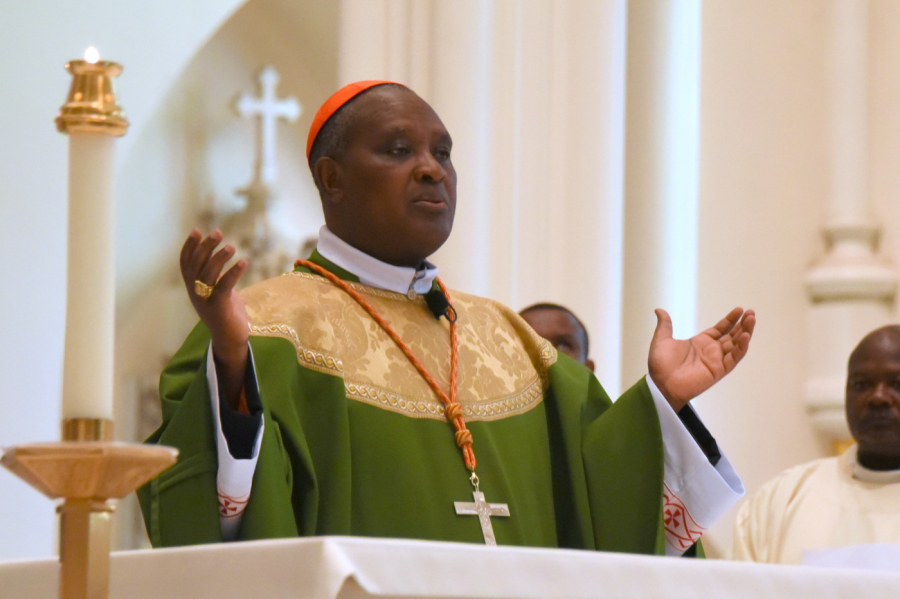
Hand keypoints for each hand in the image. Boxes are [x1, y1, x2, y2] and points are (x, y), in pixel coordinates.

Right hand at [180, 229, 249, 407]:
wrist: (231, 341)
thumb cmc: (227, 314)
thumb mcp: (219, 291)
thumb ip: (216, 275)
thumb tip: (220, 254)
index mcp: (193, 288)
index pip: (185, 264)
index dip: (189, 247)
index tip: (196, 231)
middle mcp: (195, 294)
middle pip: (196, 266)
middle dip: (205, 247)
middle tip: (217, 232)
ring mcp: (206, 302)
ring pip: (207, 275)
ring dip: (219, 258)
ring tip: (231, 246)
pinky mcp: (219, 309)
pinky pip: (224, 287)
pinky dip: (233, 273)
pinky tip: (244, 262)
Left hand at [647, 307, 755, 411]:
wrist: (660, 384)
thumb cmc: (660, 365)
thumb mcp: (661, 340)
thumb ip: (665, 325)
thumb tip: (659, 310)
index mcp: (700, 342)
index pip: (720, 329)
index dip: (730, 320)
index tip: (739, 309)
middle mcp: (711, 351)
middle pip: (732, 335)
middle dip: (742, 324)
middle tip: (751, 312)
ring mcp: (716, 360)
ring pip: (736, 345)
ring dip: (745, 332)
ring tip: (752, 319)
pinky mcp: (719, 370)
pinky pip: (734, 358)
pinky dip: (741, 348)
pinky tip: (745, 336)